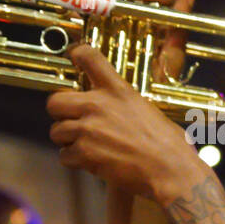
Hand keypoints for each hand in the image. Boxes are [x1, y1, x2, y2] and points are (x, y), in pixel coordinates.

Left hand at [47, 0, 204, 200]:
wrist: (169, 170)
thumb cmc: (168, 144)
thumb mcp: (149, 110)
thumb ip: (125, 103)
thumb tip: (119, 107)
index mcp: (118, 90)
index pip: (88, 57)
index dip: (75, 54)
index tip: (72, 57)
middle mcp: (98, 105)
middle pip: (54, 101)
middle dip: (60, 114)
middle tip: (73, 123)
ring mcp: (88, 129)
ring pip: (57, 132)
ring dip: (68, 142)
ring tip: (88, 148)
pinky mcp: (84, 152)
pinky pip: (64, 156)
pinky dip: (75, 162)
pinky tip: (93, 163)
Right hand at [95, 0, 193, 83]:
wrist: (134, 107)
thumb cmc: (158, 84)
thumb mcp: (172, 57)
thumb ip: (179, 25)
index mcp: (160, 22)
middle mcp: (140, 20)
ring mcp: (119, 26)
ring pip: (115, 0)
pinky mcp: (99, 35)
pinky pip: (94, 17)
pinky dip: (89, 7)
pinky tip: (87, 2)